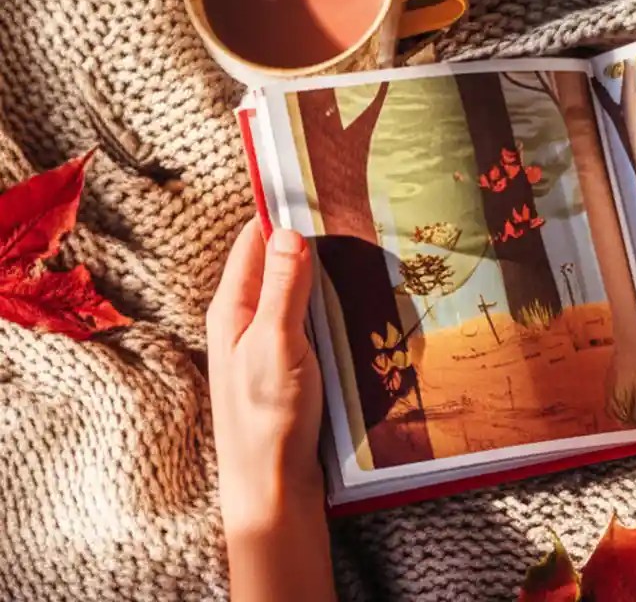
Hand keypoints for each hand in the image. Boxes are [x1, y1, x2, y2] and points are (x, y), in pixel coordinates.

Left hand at [207, 219, 334, 601]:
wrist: (272, 483)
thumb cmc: (268, 416)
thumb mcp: (277, 344)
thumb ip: (284, 288)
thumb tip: (290, 230)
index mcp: (233, 305)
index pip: (256, 237)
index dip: (285, 208)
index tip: (322, 183)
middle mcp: (248, 317)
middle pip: (280, 259)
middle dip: (314, 234)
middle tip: (360, 209)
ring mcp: (271, 339)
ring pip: (301, 288)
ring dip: (329, 269)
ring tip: (370, 244)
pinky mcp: (294, 361)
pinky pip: (314, 316)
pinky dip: (336, 300)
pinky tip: (365, 298)